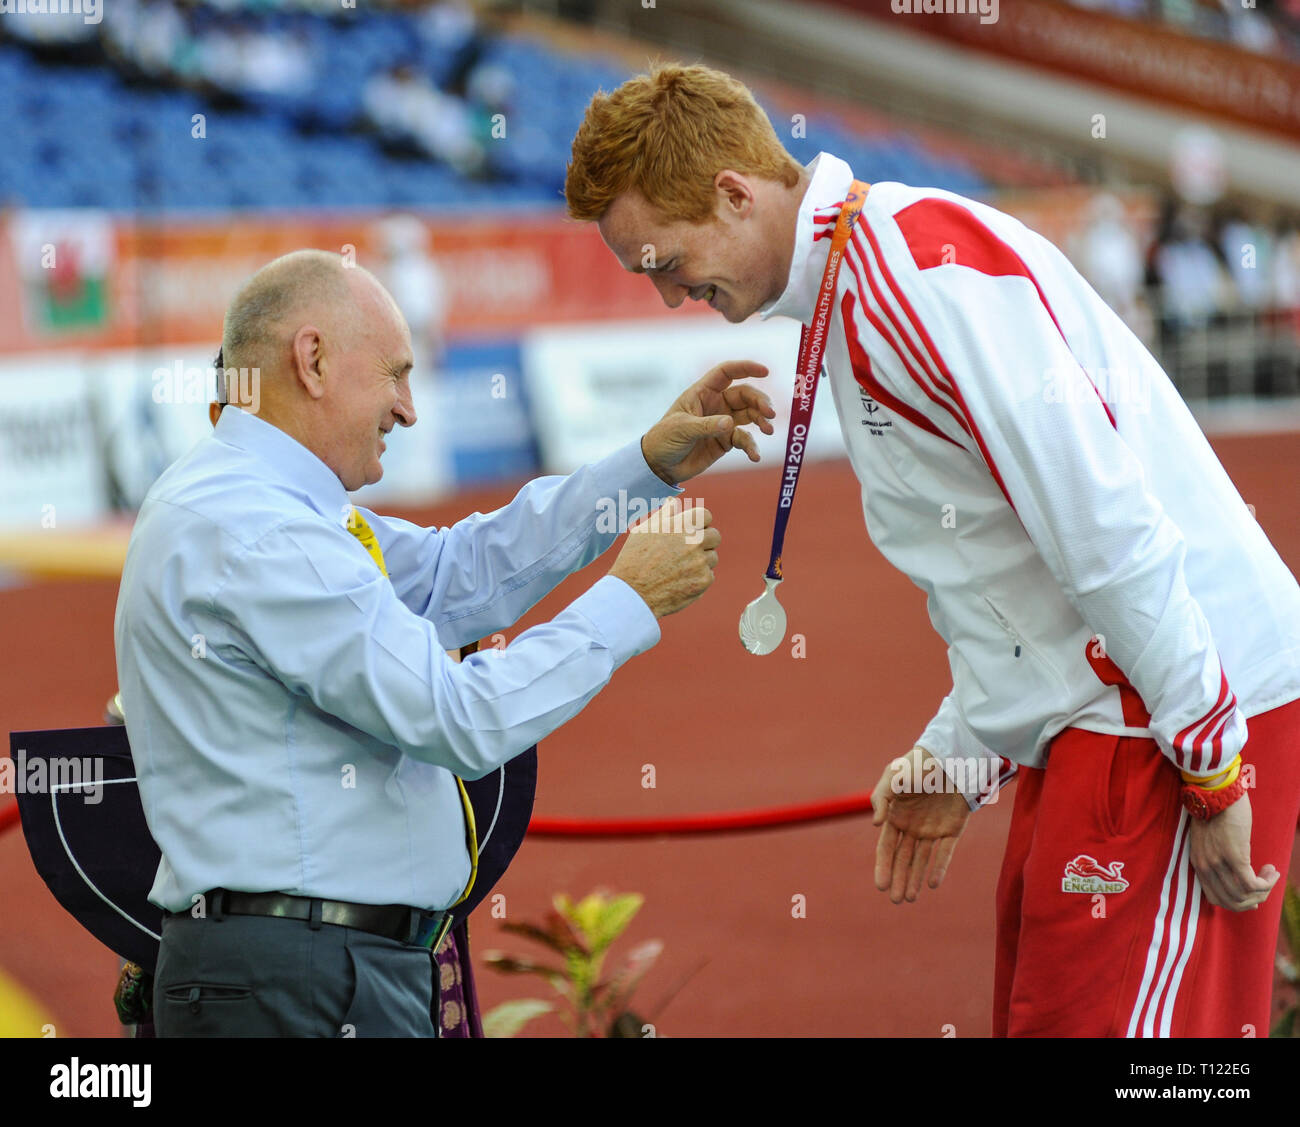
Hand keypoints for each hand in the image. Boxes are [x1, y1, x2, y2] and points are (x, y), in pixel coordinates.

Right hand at [608, 497, 719, 618]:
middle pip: (715, 536)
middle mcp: (695, 541)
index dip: (699, 523)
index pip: (706, 515)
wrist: (632, 593)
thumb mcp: (645, 530)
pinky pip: (709, 576)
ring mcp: (701, 562)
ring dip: (701, 561)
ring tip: (679, 568)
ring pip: (712, 557)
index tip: (690, 532)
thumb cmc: (635, 558)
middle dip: (704, 542)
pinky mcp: (703, 581)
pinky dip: (697, 579)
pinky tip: (679, 581)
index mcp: (682, 524)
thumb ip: (664, 514)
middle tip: (687, 551)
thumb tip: (674, 501)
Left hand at [641, 361, 774, 484]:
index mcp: (702, 393)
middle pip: (744, 394)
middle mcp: (715, 404)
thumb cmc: (664, 439)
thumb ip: (706, 426)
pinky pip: (744, 440)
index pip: (726, 373)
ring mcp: (722, 423)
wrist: (659, 466)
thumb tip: (730, 423)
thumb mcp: (682, 429)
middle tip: (770, 413)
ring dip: (761, 420)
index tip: (765, 371)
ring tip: (769, 430)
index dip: (746, 368)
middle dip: (759, 401)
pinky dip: (752, 447)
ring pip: (749, 415)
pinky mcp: (725, 441)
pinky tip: (755, 456)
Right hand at [871, 746, 971, 902]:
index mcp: (895, 815)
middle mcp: (912, 826)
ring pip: (922, 860)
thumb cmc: (918, 763)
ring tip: (910, 899)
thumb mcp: (893, 775)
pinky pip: (944, 852)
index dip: (883, 866)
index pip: (886, 847)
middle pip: (903, 858)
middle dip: (898, 879)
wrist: (951, 755)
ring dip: (915, 879)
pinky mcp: (952, 829)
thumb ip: (881, 797)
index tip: (881, 885)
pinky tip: (933, 884)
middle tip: (896, 901)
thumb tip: (876, 825)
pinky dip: (939, 868)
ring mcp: (932, 829)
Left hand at [1187, 792, 1278, 910]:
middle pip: (1230, 902)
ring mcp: (1219, 863)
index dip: (1236, 902)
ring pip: (1243, 896)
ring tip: (1270, 874)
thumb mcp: (1209, 839)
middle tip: (1264, 887)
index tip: (1251, 894)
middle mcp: (1205, 867)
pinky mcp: (1235, 856)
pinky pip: (1252, 885)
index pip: (1215, 898)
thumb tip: (1234, 870)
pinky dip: (1267, 883)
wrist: (1215, 791)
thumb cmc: (1215, 810)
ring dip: (1263, 890)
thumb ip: (1215, 856)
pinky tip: (1272, 871)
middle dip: (1252, 900)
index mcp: (1198, 864)